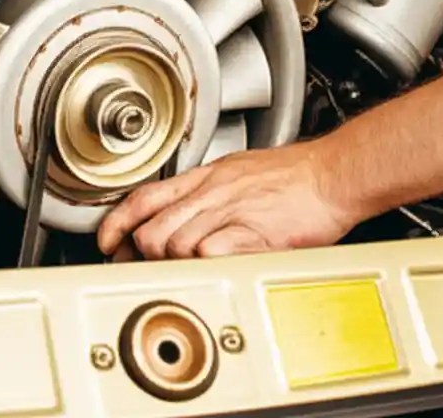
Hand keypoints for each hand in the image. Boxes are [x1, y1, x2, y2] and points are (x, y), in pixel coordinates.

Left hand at [96, 141, 358, 259]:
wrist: (334, 173)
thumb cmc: (295, 176)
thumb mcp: (238, 172)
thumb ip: (206, 193)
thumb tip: (180, 212)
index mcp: (205, 178)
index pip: (143, 197)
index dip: (116, 224)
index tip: (107, 242)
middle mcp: (211, 193)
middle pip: (152, 229)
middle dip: (146, 255)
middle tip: (152, 268)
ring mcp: (229, 211)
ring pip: (174, 243)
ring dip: (175, 263)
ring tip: (189, 271)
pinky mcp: (252, 231)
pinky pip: (209, 250)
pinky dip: (204, 264)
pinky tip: (213, 269)